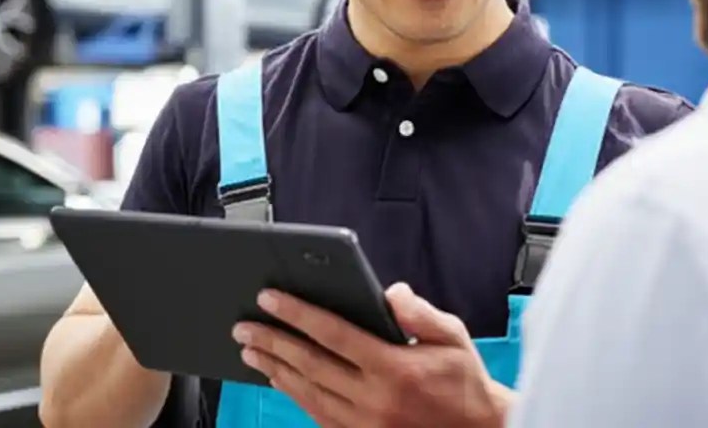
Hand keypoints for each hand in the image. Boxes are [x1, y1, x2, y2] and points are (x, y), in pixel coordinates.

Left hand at [232, 282, 514, 427]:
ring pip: (306, 393)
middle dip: (272, 341)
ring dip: (274, 369)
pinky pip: (317, 415)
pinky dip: (294, 395)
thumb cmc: (463, 380)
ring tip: (249, 350)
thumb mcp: (452, 335)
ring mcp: (364, 424)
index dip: (297, 313)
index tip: (270, 297)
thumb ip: (419, 311)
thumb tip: (388, 293)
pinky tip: (278, 379)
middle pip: (310, 364)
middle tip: (243, 325)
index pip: (333, 333)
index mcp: (395, 368)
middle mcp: (374, 399)